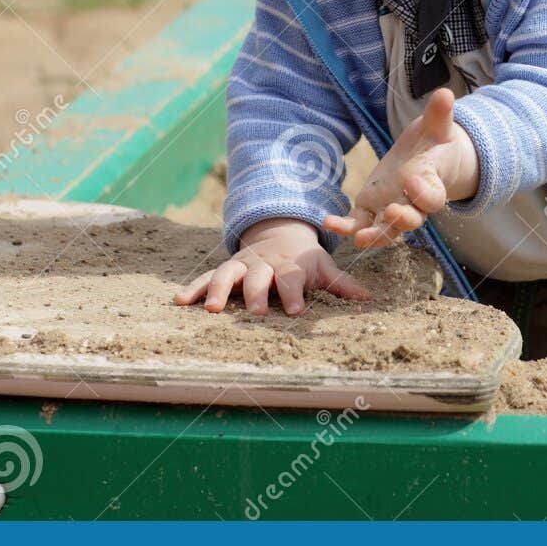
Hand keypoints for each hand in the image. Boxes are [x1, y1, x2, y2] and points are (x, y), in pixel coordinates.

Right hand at [172, 218, 369, 315]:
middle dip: (255, 293)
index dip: (294, 293)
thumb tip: (367, 298)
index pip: (292, 278)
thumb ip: (341, 284)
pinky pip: (205, 277)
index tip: (296, 311)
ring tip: (210, 309)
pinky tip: (179, 301)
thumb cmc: (303, 260)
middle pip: (258, 277)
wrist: (279, 234)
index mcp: (288, 265)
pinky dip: (193, 288)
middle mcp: (263, 264)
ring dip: (217, 290)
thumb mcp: (322, 267)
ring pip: (226, 274)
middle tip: (256, 311)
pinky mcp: (224, 270)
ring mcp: (241, 265)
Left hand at [320, 87, 478, 247]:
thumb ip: (439, 115)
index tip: (413, 182)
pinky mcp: (370, 208)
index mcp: (432, 186)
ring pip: (385, 230)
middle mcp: (413, 205)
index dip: (424, 194)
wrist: (425, 158)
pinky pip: (359, 222)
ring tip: (358, 239)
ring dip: (373, 235)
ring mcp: (391, 209)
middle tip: (390, 214)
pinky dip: (345, 226)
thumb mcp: (435, 127)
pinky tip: (328, 222)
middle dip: (400, 220)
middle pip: (411, 221)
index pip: (432, 198)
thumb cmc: (432, 143)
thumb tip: (445, 93)